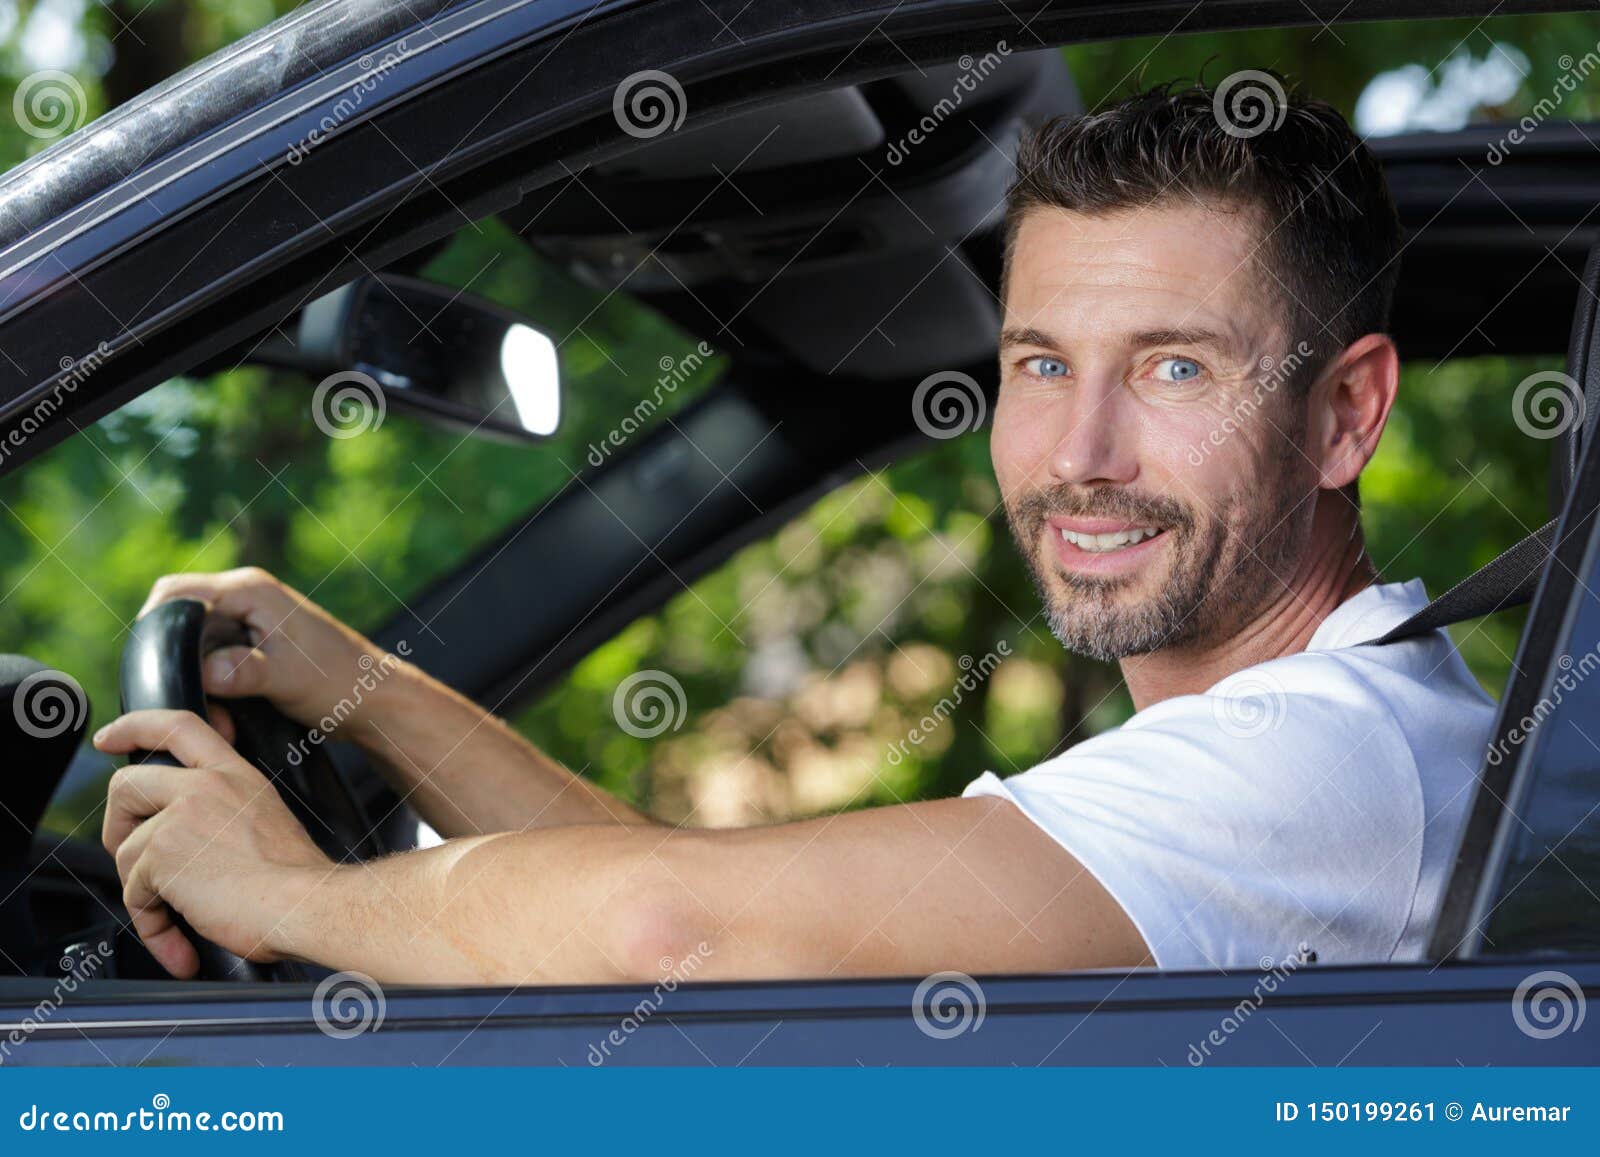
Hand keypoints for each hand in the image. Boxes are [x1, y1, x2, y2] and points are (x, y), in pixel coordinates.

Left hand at [95, 709, 332, 978]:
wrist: (307, 903)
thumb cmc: (298, 881)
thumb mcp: (264, 822)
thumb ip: (223, 814)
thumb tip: (187, 843)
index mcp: (235, 775)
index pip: (179, 726)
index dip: (135, 727)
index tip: (109, 738)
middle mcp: (206, 786)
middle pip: (127, 784)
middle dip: (116, 825)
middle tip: (133, 857)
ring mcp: (181, 815)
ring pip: (125, 850)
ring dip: (143, 893)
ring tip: (177, 919)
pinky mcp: (162, 852)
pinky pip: (134, 893)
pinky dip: (152, 927)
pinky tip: (180, 943)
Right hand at [140, 566, 405, 743]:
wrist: (373, 699)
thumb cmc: (339, 682)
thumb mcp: (289, 678)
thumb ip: (245, 672)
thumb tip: (207, 671)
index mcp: (250, 590)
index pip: (176, 593)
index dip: (152, 626)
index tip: (149, 669)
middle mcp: (245, 598)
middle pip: (179, 621)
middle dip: (176, 664)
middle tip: (186, 703)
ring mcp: (248, 621)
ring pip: (194, 647)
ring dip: (196, 683)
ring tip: (219, 720)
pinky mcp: (251, 646)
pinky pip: (212, 662)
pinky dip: (212, 690)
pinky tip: (228, 720)